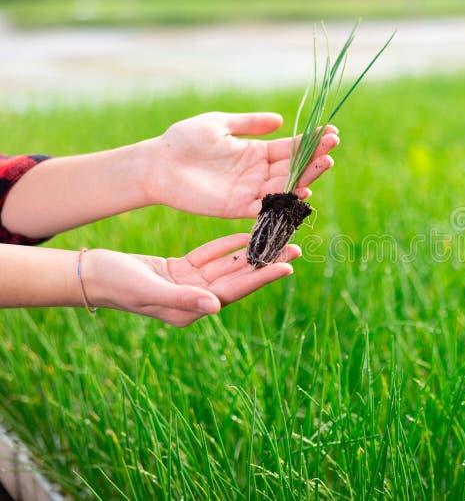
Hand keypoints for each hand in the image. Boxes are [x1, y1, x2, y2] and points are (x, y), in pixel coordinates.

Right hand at [84, 233, 298, 326]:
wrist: (90, 275)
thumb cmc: (116, 285)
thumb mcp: (149, 290)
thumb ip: (183, 298)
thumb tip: (217, 306)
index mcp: (192, 309)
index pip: (235, 291)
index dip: (262, 277)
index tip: (288, 265)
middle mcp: (196, 299)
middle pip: (239, 279)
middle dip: (267, 263)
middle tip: (295, 248)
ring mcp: (190, 284)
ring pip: (228, 266)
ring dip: (252, 252)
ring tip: (278, 238)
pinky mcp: (181, 270)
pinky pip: (211, 256)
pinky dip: (228, 246)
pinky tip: (247, 234)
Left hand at [144, 112, 338, 217]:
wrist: (157, 164)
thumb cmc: (184, 141)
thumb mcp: (219, 124)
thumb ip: (249, 124)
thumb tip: (280, 120)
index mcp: (256, 152)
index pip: (290, 148)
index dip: (311, 141)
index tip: (332, 133)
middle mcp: (257, 174)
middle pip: (293, 168)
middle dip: (315, 159)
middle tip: (333, 148)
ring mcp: (249, 192)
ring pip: (284, 187)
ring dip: (306, 178)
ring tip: (325, 164)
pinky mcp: (236, 208)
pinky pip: (265, 208)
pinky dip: (282, 203)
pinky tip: (300, 193)